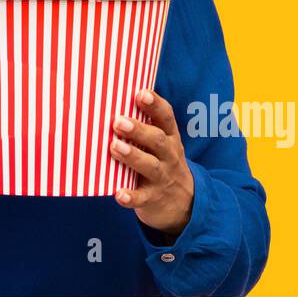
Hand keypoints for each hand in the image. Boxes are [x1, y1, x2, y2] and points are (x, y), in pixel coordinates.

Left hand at [110, 90, 194, 240]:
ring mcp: (162, 178)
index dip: (155, 105)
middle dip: (138, 130)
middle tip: (118, 121)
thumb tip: (112, 99)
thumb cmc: (162, 162)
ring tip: (115, 147)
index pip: (166, 118)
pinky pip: (142, 198)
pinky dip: (131, 197)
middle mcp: (169, 155)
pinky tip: (118, 194)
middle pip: (157, 140)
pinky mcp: (153, 199)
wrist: (184, 203)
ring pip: (150, 166)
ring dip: (133, 156)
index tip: (141, 94)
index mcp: (169, 137)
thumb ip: (145, 125)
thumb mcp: (162, 142)